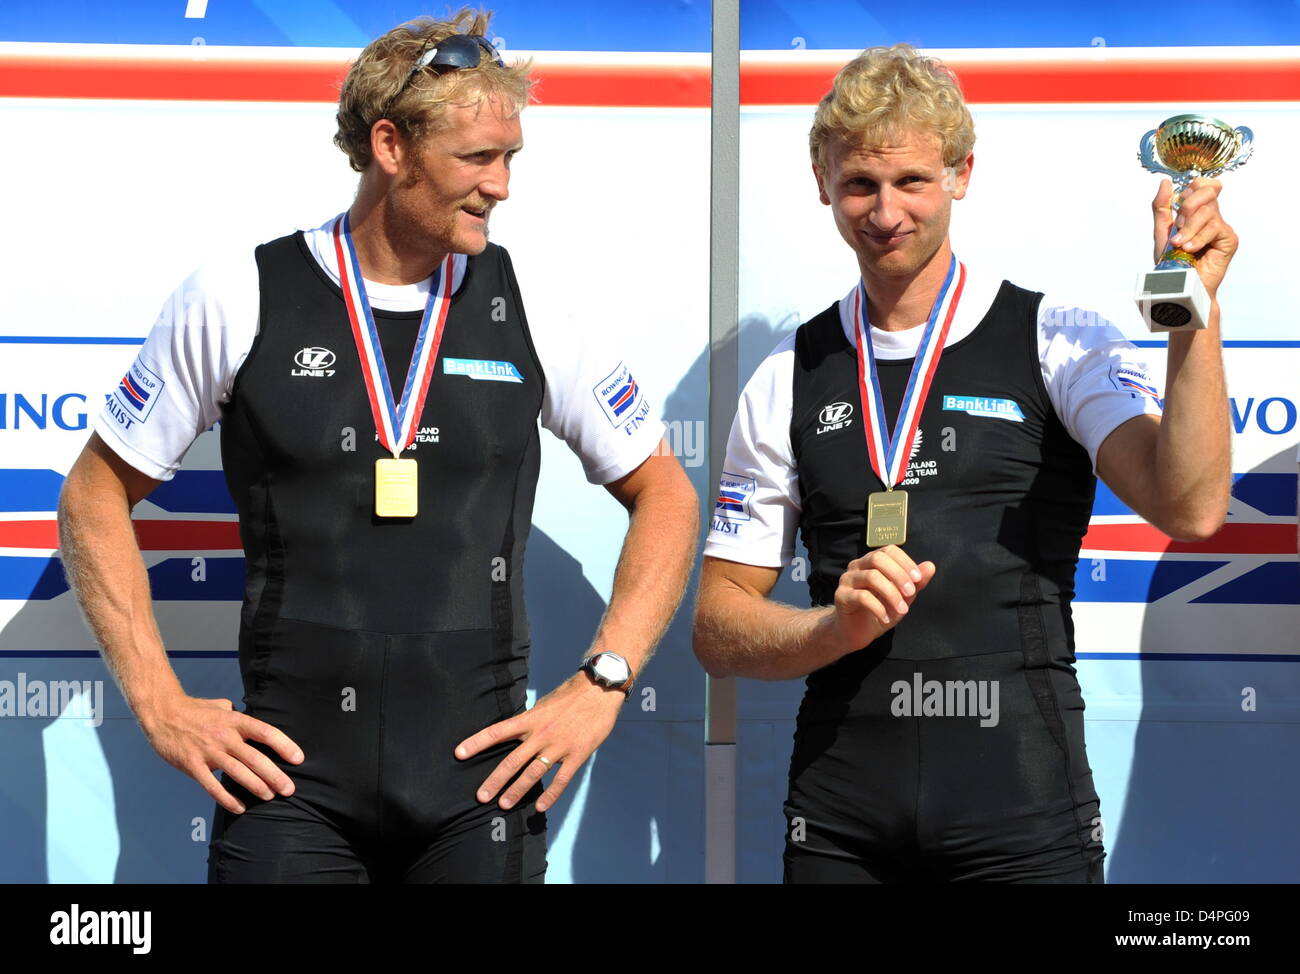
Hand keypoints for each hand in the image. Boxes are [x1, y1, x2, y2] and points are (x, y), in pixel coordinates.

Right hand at [139, 693, 302, 813]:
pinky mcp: (192, 765)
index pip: (266, 732)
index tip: (298, 759)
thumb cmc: (195, 710)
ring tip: (269, 796)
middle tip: (289, 789)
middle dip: (275, 775)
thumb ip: (238, 715)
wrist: (162, 713)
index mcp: (235, 720)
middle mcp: (225, 736)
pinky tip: (239, 808)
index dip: (284, 745)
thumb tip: (252, 722)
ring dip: (256, 786)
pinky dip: (226, 799)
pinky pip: (212, 786)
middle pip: (256, 758)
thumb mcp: (221, 706)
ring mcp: (208, 752)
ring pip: (238, 773)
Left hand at [455, 672, 624, 812]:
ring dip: (517, 790)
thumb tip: (517, 731)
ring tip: (504, 805)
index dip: (477, 742)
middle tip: (481, 796)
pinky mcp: (577, 754)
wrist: (599, 689)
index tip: (459, 753)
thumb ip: (530, 720)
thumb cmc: (570, 695)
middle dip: (495, 780)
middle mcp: (541, 734)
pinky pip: (562, 779)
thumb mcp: (544, 704)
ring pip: (533, 773)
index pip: (498, 731)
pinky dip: (550, 794)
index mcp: (530, 719)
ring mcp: (559, 746)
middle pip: (513, 760)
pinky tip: (540, 807)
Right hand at [825, 545, 935, 657]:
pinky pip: (862, 596)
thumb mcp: (903, 598)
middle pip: (877, 559)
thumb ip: (916, 583)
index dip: (905, 562)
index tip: (918, 579)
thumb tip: (930, 566)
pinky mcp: (841, 596)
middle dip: (898, 575)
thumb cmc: (880, 610)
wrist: (857, 632)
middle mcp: (857, 566)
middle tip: (911, 593)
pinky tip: (886, 619)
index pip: (889, 551)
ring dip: (891, 594)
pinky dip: (878, 608)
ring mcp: (847, 580)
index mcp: (872, 561)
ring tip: (902, 610)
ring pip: (871, 577)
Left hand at [1152, 176, 1237, 299]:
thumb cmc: (1172, 261)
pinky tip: (1190, 250)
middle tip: (1177, 227)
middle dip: (1187, 207)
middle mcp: (1211, 216)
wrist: (1180, 285)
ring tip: (1179, 245)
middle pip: (1207, 191)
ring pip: (1208, 212)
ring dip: (1189, 229)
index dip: (1193, 188)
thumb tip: (1165, 182)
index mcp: (1196, 211)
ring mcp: (1221, 227)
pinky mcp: (1229, 239)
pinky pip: (1214, 228)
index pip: (1202, 184)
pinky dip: (1198, 239)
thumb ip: (1162, 207)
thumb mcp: (1161, 231)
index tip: (1179, 206)